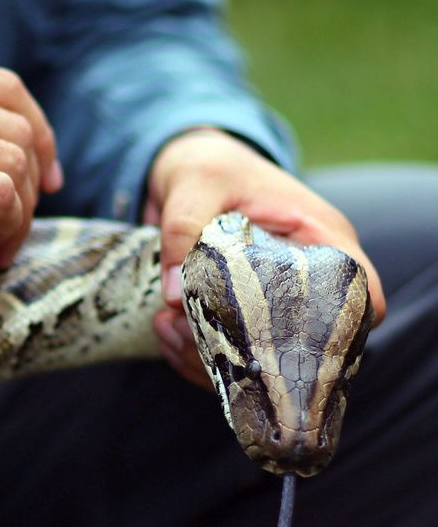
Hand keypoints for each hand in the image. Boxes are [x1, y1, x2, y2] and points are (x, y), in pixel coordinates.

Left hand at [144, 129, 385, 387]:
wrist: (185, 169)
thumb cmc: (207, 166)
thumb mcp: (196, 182)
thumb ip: (184, 228)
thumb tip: (174, 296)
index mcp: (320, 238)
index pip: (361, 295)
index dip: (341, 331)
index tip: (283, 345)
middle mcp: (304, 278)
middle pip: (306, 344)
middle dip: (248, 356)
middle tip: (190, 334)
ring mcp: (272, 302)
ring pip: (261, 359)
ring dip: (211, 360)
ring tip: (167, 330)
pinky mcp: (239, 316)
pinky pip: (228, 356)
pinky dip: (194, 358)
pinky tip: (164, 335)